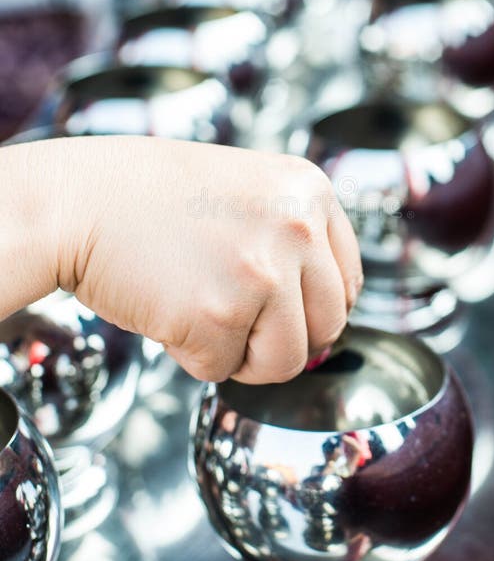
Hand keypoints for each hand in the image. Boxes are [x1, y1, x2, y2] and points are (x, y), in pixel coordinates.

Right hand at [31, 137, 360, 384]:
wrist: (77, 199)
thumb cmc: (153, 199)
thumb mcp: (249, 191)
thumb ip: (294, 240)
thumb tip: (325, 321)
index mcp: (310, 192)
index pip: (348, 283)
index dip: (312, 309)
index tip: (280, 310)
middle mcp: (298, 229)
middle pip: (328, 328)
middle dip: (280, 336)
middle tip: (233, 316)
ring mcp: (262, 273)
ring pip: (286, 361)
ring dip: (242, 354)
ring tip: (201, 314)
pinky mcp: (217, 316)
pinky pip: (223, 370)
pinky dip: (192, 355)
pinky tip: (167, 308)